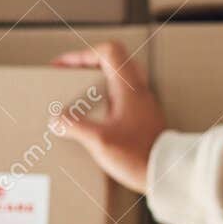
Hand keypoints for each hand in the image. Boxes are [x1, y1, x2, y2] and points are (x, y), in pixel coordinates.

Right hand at [49, 41, 165, 192]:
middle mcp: (138, 91)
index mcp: (129, 87)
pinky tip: (93, 119)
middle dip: (88, 66)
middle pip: (114, 62)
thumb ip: (74, 126)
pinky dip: (104, 100)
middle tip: (71, 77)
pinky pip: (121, 98)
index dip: (83, 54)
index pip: (109, 51)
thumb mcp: (99, 140)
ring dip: (97, 83)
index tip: (64, 66)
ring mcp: (142, 104)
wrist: (165, 172)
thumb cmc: (139, 155)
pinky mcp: (143, 118)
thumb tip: (56, 119)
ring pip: (119, 80)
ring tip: (78, 98)